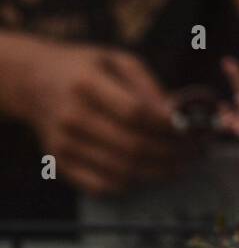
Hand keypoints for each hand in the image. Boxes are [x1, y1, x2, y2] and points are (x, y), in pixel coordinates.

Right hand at [21, 41, 184, 194]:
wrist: (33, 81)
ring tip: (182, 166)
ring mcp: (64, 143)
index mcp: (85, 83)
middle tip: (196, 155)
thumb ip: (150, 87)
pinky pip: (105, 186)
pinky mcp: (61, 164)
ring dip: (161, 173)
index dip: (170, 129)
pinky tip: (151, 174)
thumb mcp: (118, 61)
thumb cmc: (86, 70)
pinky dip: (135, 185)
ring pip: (124, 172)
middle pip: (135, 147)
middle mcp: (71, 115)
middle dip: (174, 155)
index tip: (193, 133)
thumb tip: (180, 118)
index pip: (136, 114)